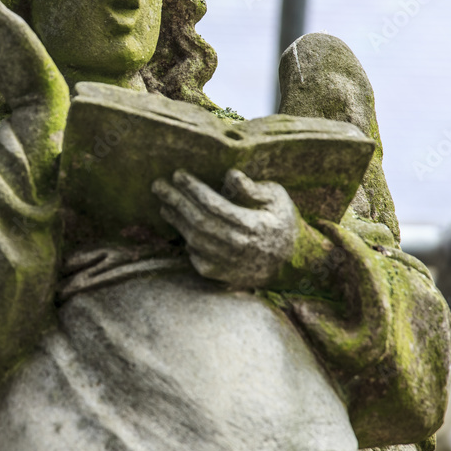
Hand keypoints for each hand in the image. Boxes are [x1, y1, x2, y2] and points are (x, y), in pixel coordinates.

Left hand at [151, 169, 298, 287]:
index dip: (193, 189)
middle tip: (157, 185)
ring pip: (194, 240)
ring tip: (163, 203)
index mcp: (252, 225)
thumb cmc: (282, 222)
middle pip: (197, 222)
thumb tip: (229, 175)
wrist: (293, 263)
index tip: (177, 174)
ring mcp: (229, 264)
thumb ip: (252, 188)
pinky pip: (197, 258)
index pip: (213, 205)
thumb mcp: (277, 198)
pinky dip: (187, 242)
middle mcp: (238, 247)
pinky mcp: (223, 275)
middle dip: (175, 201)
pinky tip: (181, 227)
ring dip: (175, 220)